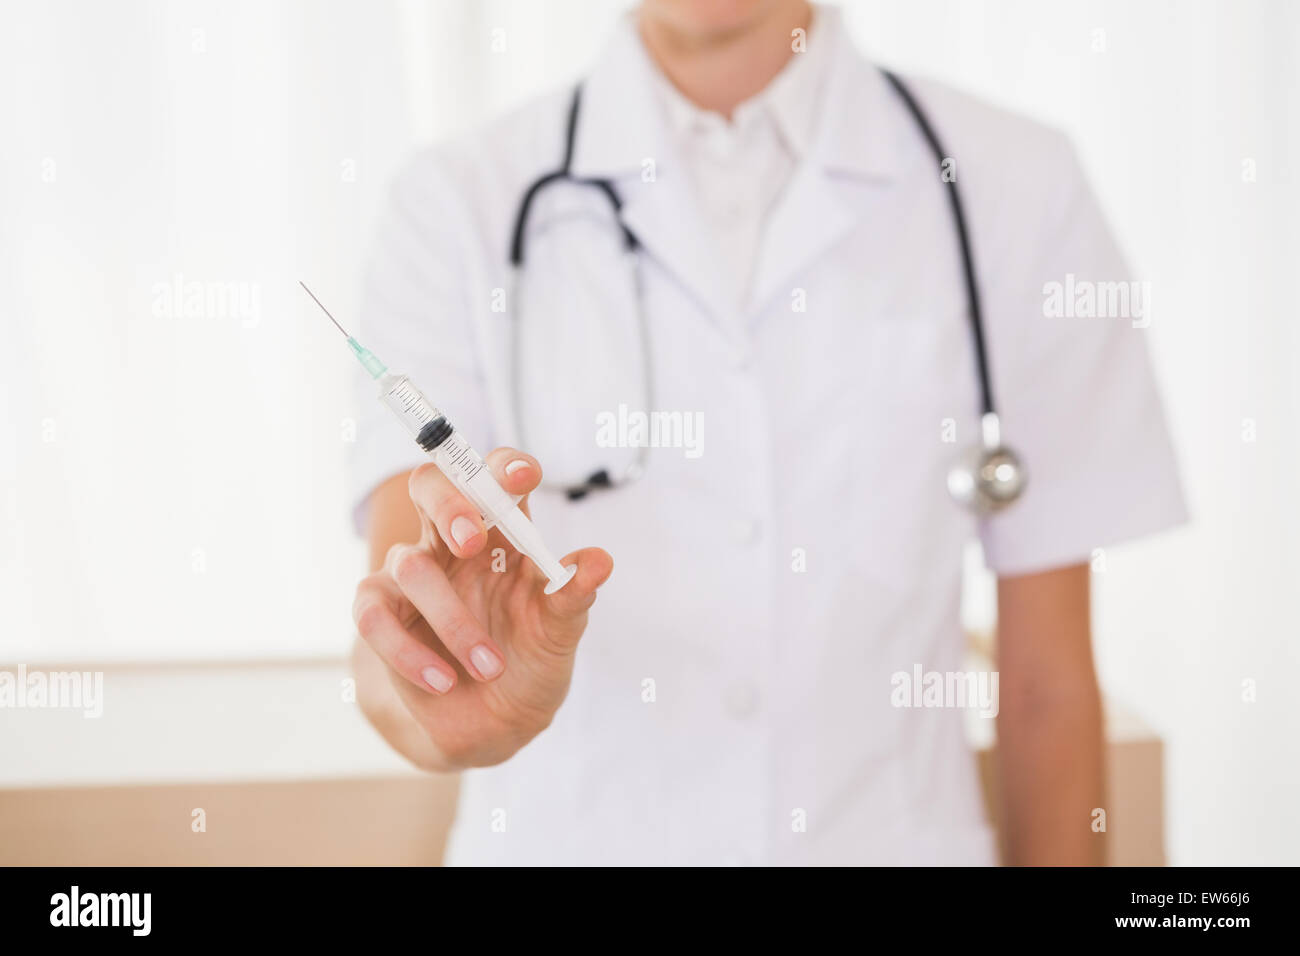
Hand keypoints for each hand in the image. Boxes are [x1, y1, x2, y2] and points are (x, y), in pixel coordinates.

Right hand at [352, 448, 612, 769]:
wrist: (498, 720)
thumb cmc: (531, 657)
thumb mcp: (559, 629)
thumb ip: (573, 593)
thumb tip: (599, 561)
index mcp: (501, 531)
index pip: (494, 478)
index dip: (504, 468)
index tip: (522, 476)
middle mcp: (451, 542)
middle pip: (431, 486)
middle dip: (450, 505)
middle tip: (472, 541)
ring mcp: (410, 574)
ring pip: (411, 565)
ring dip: (452, 621)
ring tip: (489, 666)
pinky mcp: (379, 613)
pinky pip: (373, 617)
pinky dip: (409, 652)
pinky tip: (443, 681)